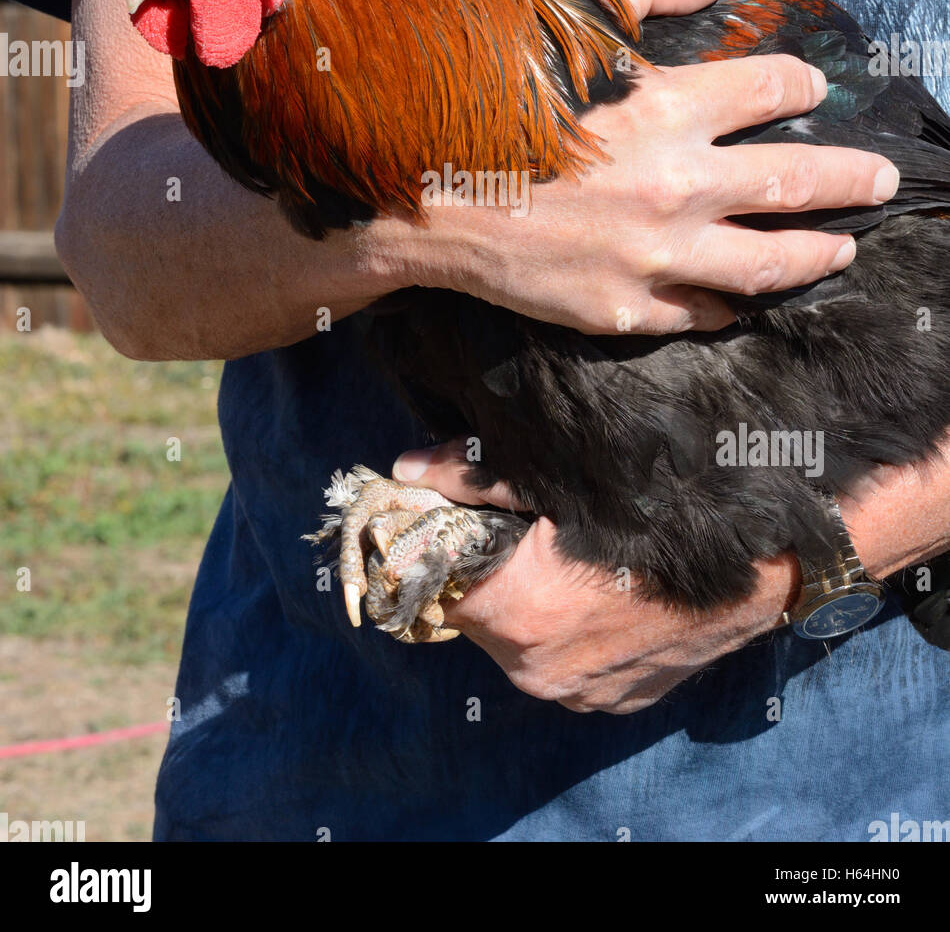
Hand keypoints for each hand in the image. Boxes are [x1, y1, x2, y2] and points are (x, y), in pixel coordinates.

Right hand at [390, 0, 898, 334]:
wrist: (426, 200)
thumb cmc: (490, 108)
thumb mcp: (565, 27)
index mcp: (669, 107)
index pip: (772, 88)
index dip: (804, 82)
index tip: (814, 86)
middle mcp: (680, 185)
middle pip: (799, 180)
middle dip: (853, 178)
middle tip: (883, 181)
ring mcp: (659, 255)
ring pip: (771, 261)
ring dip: (818, 252)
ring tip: (843, 247)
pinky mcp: (629, 306)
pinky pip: (704, 311)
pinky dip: (733, 303)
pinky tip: (749, 298)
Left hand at [392, 440, 798, 712]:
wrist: (761, 564)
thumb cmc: (659, 512)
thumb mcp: (560, 481)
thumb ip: (473, 478)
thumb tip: (406, 468)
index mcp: (517, 614)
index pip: (438, 584)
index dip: (442, 548)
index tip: (457, 523)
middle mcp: (539, 671)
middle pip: (478, 618)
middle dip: (487, 575)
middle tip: (520, 534)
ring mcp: (579, 694)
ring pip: (520, 645)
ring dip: (528, 607)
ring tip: (565, 563)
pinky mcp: (613, 703)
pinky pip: (566, 667)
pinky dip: (568, 634)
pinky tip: (598, 596)